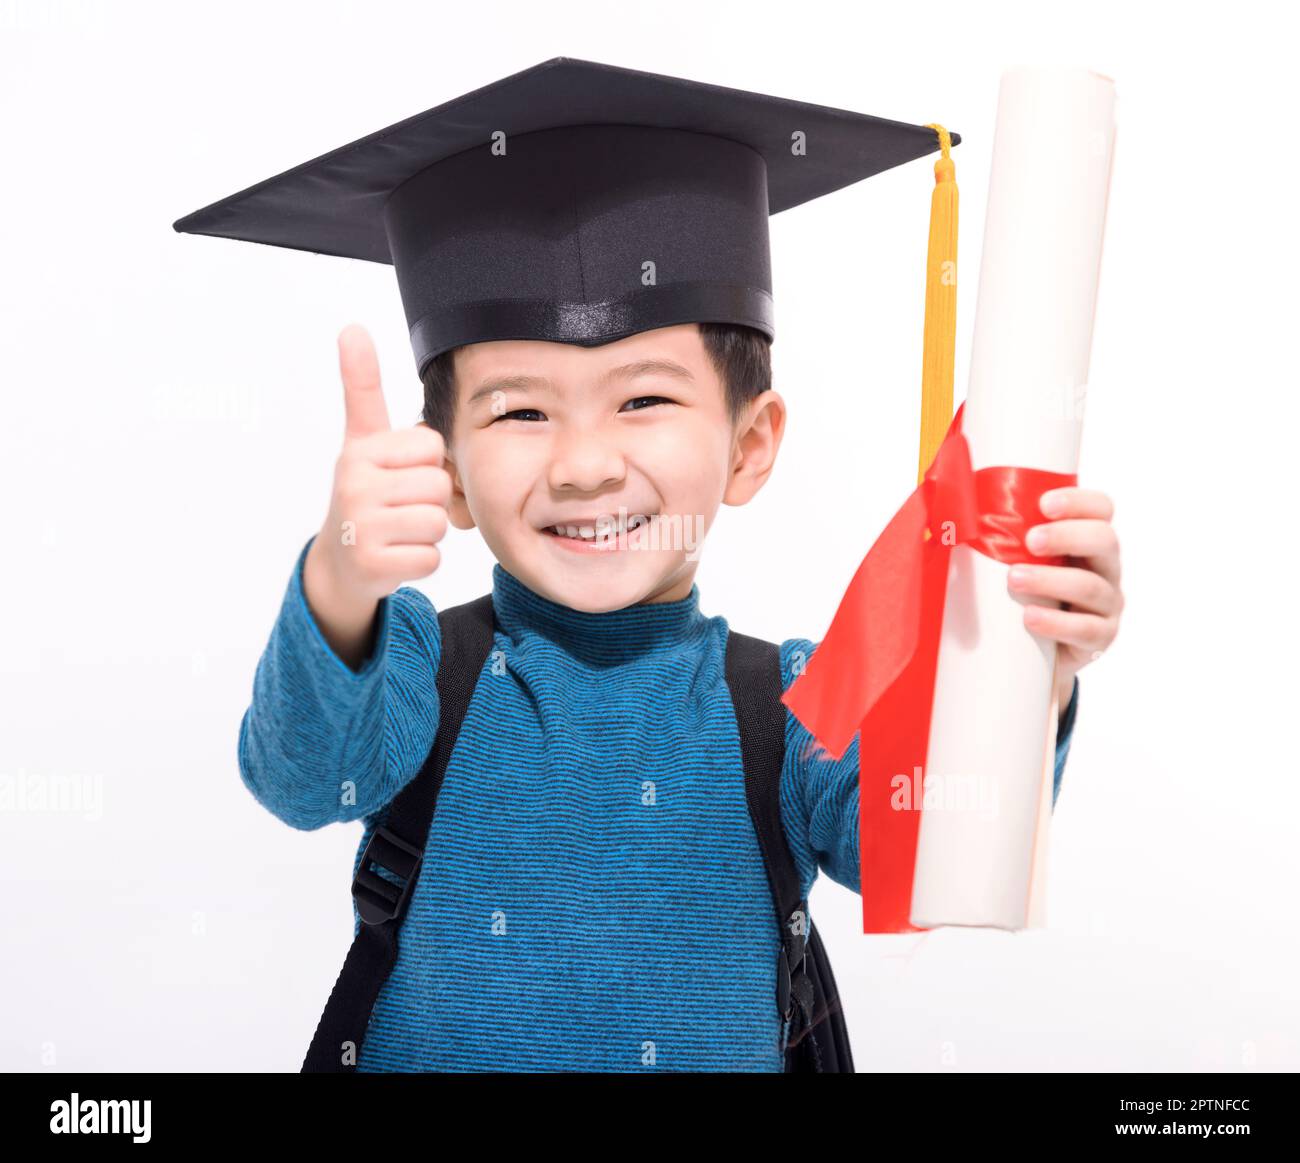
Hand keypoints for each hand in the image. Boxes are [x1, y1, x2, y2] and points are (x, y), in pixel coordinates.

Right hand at [307, 324, 450, 606]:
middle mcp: (354, 485)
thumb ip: (362, 386)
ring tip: (397, 531)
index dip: (426, 463)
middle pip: (439, 485)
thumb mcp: (361, 438)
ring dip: (427, 532)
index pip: (432, 446)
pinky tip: (395, 555)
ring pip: (437, 522)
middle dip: (430, 500)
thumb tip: (352, 327)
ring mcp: (360, 527)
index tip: (398, 474)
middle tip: (400, 508)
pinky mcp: (372, 565)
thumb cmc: (364, 492)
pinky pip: (431, 558)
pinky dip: (421, 561)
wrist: (339, 562)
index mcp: (359, 451)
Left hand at [1009, 486, 1122, 708]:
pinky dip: (1056, 623)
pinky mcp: (1099, 638)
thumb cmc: (1019, 595)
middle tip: (1030, 541)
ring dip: (1051, 580)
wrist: (1033, 654)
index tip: (1043, 504)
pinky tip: (1030, 618)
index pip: (1100, 509)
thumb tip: (944, 511)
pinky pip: (1086, 630)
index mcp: (1087, 539)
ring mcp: (1107, 604)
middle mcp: (1105, 568)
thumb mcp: (1012, 562)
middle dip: (1066, 536)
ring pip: (1092, 586)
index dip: (1079, 501)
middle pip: (1104, 540)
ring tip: (1014, 579)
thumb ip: (996, 536)